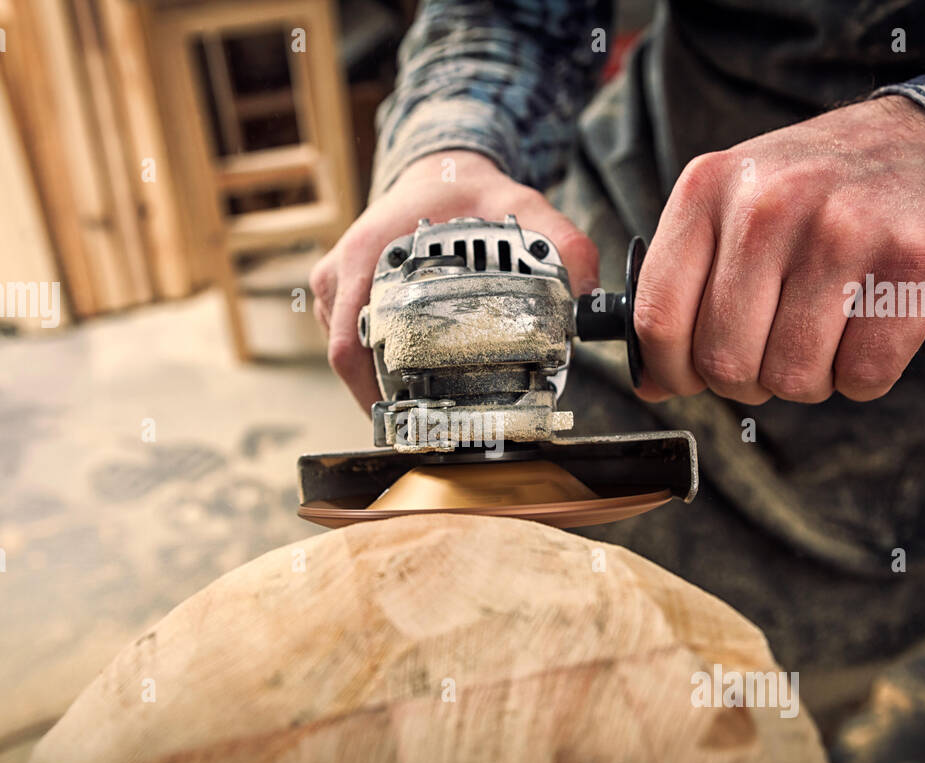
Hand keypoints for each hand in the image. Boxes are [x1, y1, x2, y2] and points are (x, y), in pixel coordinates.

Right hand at [310, 150, 598, 408]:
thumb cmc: (466, 191)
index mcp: (368, 255)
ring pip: (348, 353)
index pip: (351, 342)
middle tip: (423, 429)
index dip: (370, 390)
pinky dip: (376, 363)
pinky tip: (409, 381)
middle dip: (381, 398)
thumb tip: (587, 292)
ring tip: (419, 412)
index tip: (406, 417)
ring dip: (377, 383)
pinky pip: (351, 340)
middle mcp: (343, 274)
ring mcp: (337, 287)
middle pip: (349, 358)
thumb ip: (562, 242)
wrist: (439, 171)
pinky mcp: (343, 295)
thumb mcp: (520, 206)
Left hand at [633, 95, 924, 403]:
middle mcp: (770, 203)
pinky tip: (869, 330)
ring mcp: (844, 228)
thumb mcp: (735, 207)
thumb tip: (650, 382)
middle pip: (726, 361)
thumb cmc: (821, 191)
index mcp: (708, 188)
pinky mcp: (914, 258)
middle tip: (774, 351)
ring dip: (808, 380)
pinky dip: (864, 377)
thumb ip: (685, 286)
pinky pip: (864, 375)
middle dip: (748, 380)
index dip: (670, 370)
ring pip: (794, 377)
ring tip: (825, 336)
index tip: (689, 378)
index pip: (659, 317)